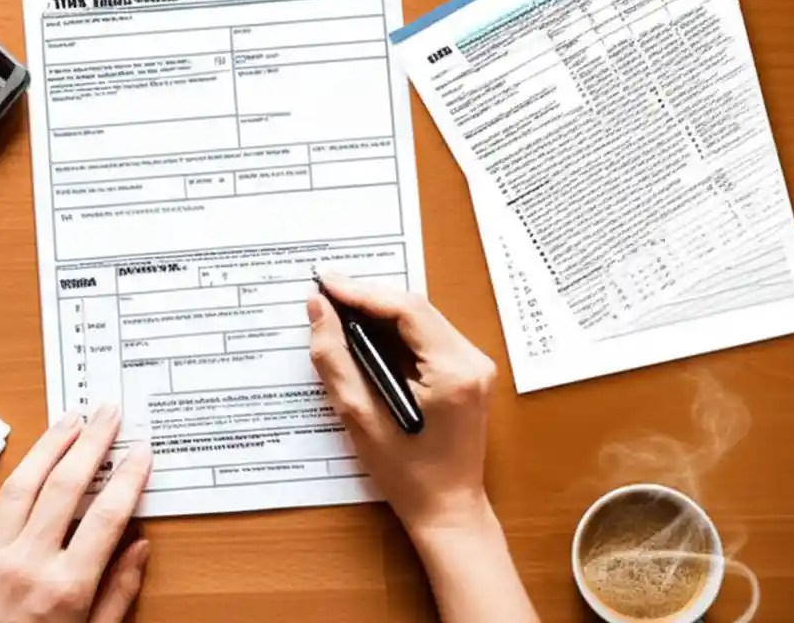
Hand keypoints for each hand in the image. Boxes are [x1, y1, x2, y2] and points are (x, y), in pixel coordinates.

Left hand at [0, 405, 152, 622]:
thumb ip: (117, 595)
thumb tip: (138, 548)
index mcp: (64, 590)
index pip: (106, 517)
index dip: (128, 479)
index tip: (142, 453)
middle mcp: (24, 567)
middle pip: (65, 486)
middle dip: (91, 442)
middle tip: (108, 413)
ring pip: (23, 485)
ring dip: (49, 446)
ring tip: (70, 419)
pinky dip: (20, 484)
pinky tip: (34, 468)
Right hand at [307, 274, 497, 535]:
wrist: (447, 510)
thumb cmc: (407, 475)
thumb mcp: (360, 418)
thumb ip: (335, 360)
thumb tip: (319, 311)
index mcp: (454, 371)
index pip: (406, 309)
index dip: (362, 291)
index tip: (326, 283)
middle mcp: (472, 361)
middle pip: (415, 308)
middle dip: (368, 298)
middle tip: (325, 295)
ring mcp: (475, 366)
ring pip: (421, 319)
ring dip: (380, 313)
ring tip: (339, 312)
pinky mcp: (468, 373)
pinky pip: (427, 337)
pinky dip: (395, 331)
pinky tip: (366, 335)